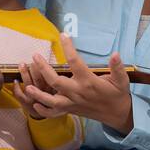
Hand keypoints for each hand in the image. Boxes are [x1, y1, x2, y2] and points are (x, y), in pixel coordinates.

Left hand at [19, 37, 133, 131]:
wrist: (117, 114)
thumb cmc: (118, 94)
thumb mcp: (121, 80)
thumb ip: (117, 67)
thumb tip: (115, 54)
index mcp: (89, 82)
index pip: (75, 62)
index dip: (68, 48)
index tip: (63, 35)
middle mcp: (78, 93)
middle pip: (56, 81)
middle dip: (43, 69)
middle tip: (35, 56)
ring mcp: (73, 103)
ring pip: (52, 100)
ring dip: (38, 94)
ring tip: (27, 86)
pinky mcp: (71, 110)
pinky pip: (55, 112)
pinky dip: (44, 110)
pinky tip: (34, 105)